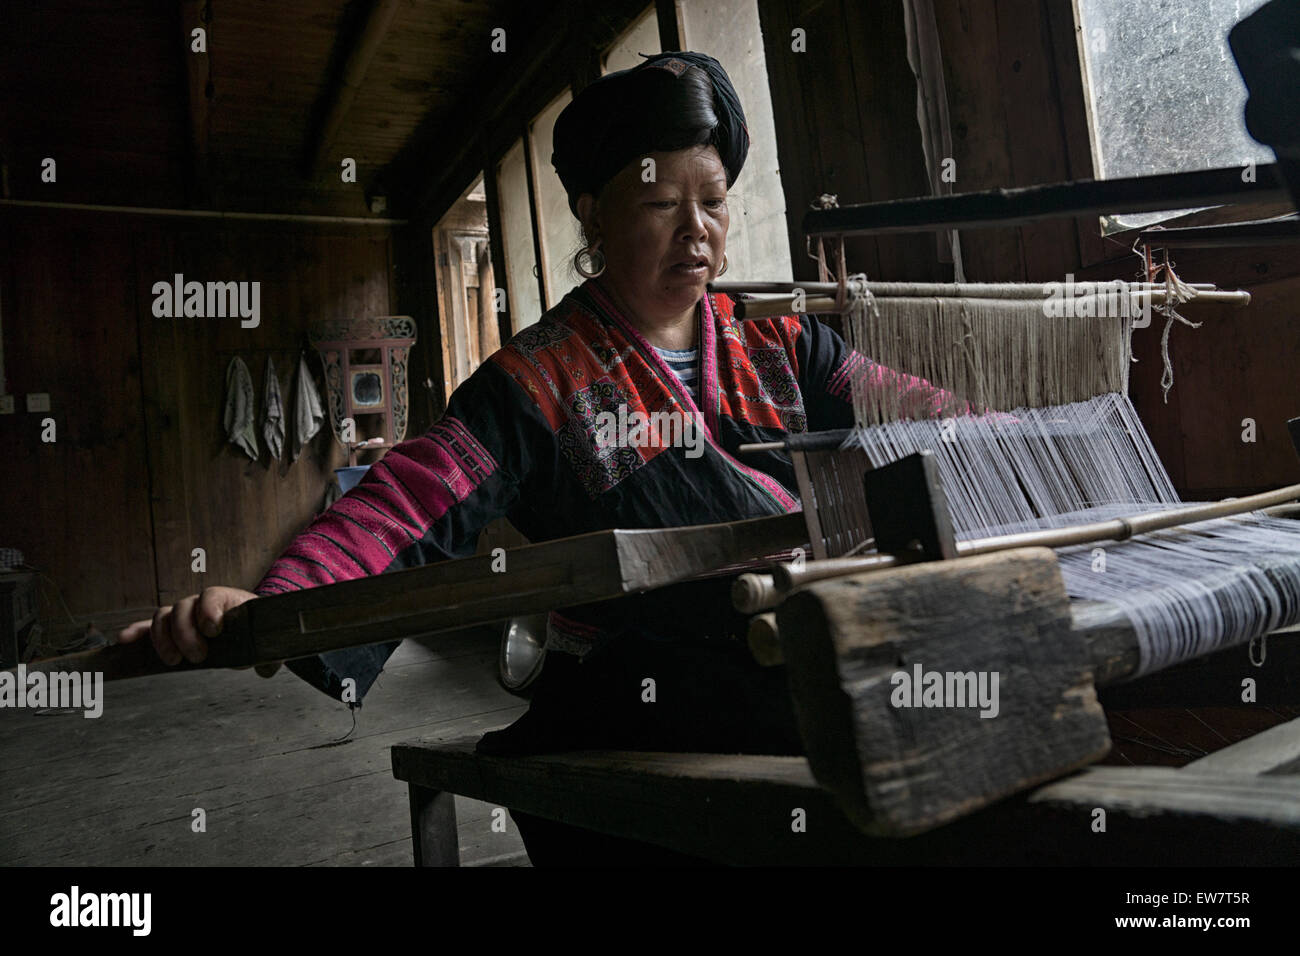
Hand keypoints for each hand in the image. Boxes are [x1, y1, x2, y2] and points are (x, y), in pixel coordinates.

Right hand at [117, 587, 258, 665]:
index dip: (209, 610)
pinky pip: (148, 628)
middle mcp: (201, 604)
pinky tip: (124, 641)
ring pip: (163, 617)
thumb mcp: (265, 642)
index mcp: (227, 600)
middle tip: (197, 656)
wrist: (248, 628)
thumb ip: (269, 654)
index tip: (213, 630)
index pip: (212, 595)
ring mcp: (184, 616)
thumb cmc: (255, 632)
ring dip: (162, 638)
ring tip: (172, 660)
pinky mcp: (171, 631)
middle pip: (182, 607)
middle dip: (185, 633)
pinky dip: (136, 633)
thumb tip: (267, 668)